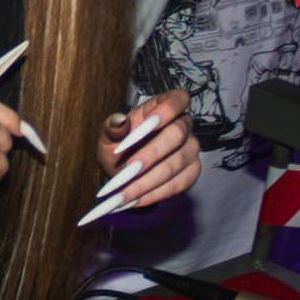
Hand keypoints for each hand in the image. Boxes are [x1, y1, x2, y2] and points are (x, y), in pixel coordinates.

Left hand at [92, 90, 201, 212]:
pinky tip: (136, 200)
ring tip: (125, 193)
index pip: (177, 100)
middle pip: (178, 134)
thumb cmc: (118, 147)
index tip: (149, 122)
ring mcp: (191, 149)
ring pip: (177, 163)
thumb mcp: (108, 136)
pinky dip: (156, 194)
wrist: (122, 173)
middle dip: (152, 153)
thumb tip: (118, 122)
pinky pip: (179, 184)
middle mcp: (183, 125)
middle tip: (129, 168)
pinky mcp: (191, 172)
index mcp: (163, 106)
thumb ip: (112, 128)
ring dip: (150, 179)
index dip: (167, 110)